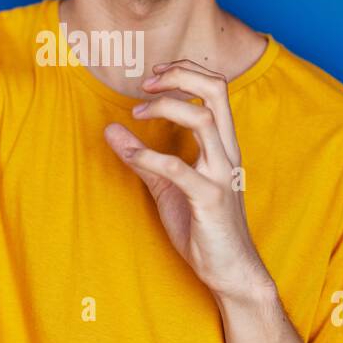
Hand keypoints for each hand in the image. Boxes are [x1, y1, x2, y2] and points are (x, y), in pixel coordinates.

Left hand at [104, 59, 273, 299]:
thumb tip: (110, 130)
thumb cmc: (204, 227)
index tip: (154, 76)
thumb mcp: (168, 186)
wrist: (231, 270)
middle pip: (216, 91)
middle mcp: (227, 152)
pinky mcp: (211, 199)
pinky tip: (129, 154)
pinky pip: (178, 168)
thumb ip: (142, 157)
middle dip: (180, 76)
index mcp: (223, 145)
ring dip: (166, 107)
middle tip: (147, 83)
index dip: (185, 71)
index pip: (216, 88)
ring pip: (203, 119)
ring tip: (138, 112)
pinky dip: (148, 156)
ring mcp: (221, 174)